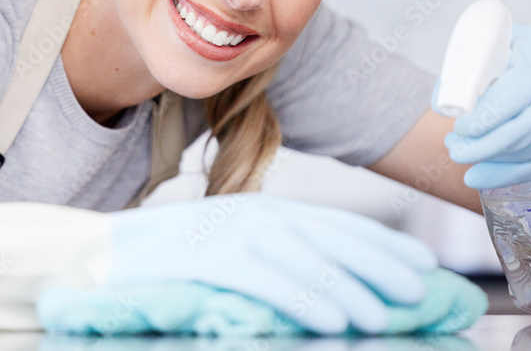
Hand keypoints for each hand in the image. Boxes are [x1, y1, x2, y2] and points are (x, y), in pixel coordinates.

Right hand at [106, 192, 437, 334]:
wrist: (110, 251)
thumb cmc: (177, 256)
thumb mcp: (236, 245)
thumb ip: (281, 254)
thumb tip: (336, 283)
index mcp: (267, 209)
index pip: (337, 223)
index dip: (382, 242)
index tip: (420, 262)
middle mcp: (257, 214)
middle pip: (331, 237)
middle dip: (378, 263)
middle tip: (417, 289)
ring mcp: (233, 232)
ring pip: (305, 260)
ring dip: (349, 289)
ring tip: (382, 315)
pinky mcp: (211, 258)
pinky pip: (268, 282)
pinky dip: (304, 300)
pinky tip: (333, 321)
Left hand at [434, 24, 530, 189]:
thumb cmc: (514, 50)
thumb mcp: (489, 44)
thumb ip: (464, 68)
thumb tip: (442, 105)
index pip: (522, 88)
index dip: (492, 113)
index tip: (462, 127)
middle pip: (529, 124)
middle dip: (488, 145)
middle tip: (455, 150)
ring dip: (494, 159)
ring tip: (460, 154)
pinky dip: (509, 174)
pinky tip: (480, 177)